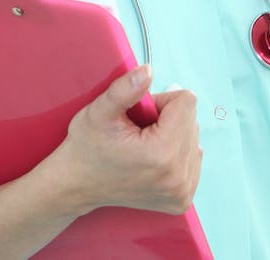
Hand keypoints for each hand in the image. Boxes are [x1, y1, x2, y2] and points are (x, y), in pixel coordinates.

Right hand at [58, 65, 202, 215]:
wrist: (76, 185)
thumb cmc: (87, 149)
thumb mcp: (100, 111)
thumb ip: (126, 88)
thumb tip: (148, 71)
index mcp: (162, 154)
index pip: (186, 102)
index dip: (160, 100)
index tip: (140, 113)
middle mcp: (177, 177)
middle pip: (192, 119)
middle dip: (166, 117)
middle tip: (138, 130)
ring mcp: (181, 191)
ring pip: (193, 136)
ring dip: (171, 133)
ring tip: (143, 144)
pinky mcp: (181, 198)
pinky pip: (192, 156)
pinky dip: (175, 150)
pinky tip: (151, 156)